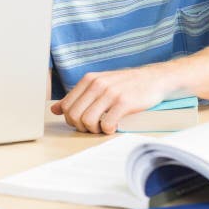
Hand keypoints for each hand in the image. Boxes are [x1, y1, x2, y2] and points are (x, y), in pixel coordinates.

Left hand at [51, 66, 166, 133]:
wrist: (154, 78)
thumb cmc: (125, 84)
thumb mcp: (98, 84)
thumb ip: (77, 96)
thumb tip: (54, 109)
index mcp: (88, 79)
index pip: (66, 106)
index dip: (71, 119)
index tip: (83, 122)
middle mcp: (96, 84)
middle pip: (73, 115)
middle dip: (81, 126)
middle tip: (93, 127)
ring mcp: (110, 93)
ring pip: (87, 121)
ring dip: (94, 130)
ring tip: (103, 127)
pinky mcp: (124, 102)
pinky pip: (107, 124)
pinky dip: (108, 131)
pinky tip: (114, 127)